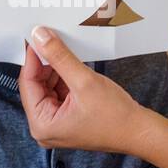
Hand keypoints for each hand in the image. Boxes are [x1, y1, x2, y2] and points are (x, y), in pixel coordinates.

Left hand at [18, 26, 148, 153]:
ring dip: (56, 70)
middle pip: (36, 86)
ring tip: (66, 52)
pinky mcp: (66, 120)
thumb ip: (59, 57)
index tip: (36, 36)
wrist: (139, 131)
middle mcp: (44, 128)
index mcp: (41, 125)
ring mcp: (55, 124)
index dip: (32, 58)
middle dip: (45, 63)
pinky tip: (73, 66)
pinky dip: (64, 79)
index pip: (27, 84)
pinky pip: (58, 94)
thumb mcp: (84, 81)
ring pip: (47, 88)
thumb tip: (40, 36)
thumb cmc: (115, 116)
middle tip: (52, 39)